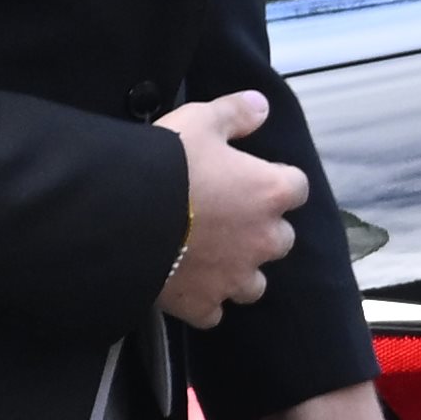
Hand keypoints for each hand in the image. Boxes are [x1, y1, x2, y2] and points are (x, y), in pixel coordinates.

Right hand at [154, 89, 307, 327]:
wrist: (124, 215)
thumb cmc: (167, 163)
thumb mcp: (199, 121)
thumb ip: (235, 113)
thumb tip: (262, 107)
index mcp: (269, 192)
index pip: (296, 187)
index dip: (274, 181)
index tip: (251, 177)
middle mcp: (263, 240)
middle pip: (280, 239)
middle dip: (261, 230)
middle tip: (227, 217)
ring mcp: (235, 278)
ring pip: (254, 283)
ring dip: (240, 271)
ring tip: (211, 258)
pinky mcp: (203, 305)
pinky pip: (214, 312)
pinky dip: (205, 302)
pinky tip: (187, 288)